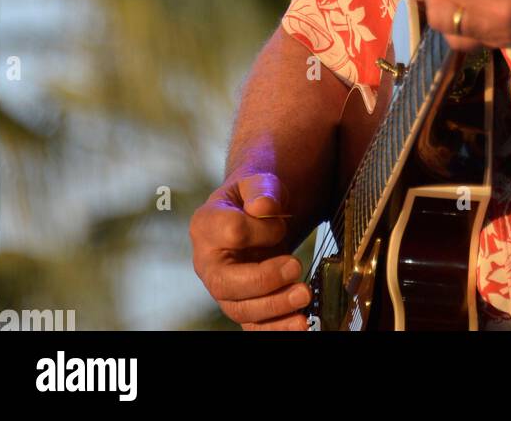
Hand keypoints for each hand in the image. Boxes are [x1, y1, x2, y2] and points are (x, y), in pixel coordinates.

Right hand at [190, 173, 313, 330]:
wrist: (256, 213)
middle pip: (226, 283)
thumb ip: (261, 189)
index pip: (232, 233)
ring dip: (275, 307)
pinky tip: (300, 323)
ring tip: (305, 295)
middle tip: (296, 266)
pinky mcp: (241, 305)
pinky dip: (277, 328)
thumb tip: (264, 206)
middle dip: (263, 280)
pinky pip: (254, 326)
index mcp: (206, 225)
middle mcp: (207, 263)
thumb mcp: (258, 181)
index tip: (281, 222)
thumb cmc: (254, 196)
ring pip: (241, 309)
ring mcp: (223, 289)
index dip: (262, 229)